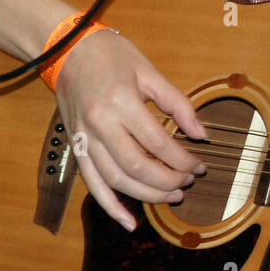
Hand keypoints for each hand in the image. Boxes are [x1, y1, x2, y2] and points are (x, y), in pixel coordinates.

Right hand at [55, 30, 206, 230]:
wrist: (68, 48)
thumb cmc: (112, 56)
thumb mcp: (150, 72)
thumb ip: (178, 103)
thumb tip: (201, 134)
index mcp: (121, 102)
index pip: (158, 143)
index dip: (182, 159)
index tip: (200, 165)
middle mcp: (100, 124)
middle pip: (138, 167)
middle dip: (168, 180)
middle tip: (189, 182)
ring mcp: (83, 138)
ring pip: (116, 180)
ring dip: (146, 195)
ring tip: (171, 196)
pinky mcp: (75, 147)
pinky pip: (92, 184)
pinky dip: (110, 206)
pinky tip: (128, 222)